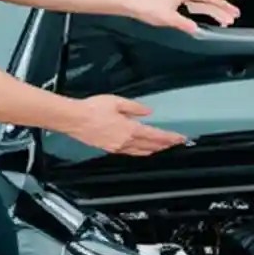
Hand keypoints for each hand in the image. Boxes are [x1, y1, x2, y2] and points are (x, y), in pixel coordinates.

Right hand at [65, 94, 187, 155]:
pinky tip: (141, 149)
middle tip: (175, 143)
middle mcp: (125, 142)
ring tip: (162, 147)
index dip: (169, 138)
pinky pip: (130, 153)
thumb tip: (147, 112)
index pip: (155, 136)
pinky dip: (140, 151)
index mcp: (129, 129)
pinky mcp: (109, 148)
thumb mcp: (117, 102)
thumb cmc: (93, 109)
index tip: (180, 138)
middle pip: (150, 146)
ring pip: (141, 152)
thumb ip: (135, 108)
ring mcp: (117, 147)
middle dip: (165, 145)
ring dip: (153, 150)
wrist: (74, 119)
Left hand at [125, 0, 239, 33]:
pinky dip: (203, 12)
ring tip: (226, 20)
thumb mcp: (167, 18)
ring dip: (214, 11)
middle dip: (222, 6)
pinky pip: (195, 6)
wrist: (132, 4)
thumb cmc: (147, 6)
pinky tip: (209, 18)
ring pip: (202, 3)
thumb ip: (184, 24)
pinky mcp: (175, 2)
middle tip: (234, 14)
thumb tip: (197, 29)